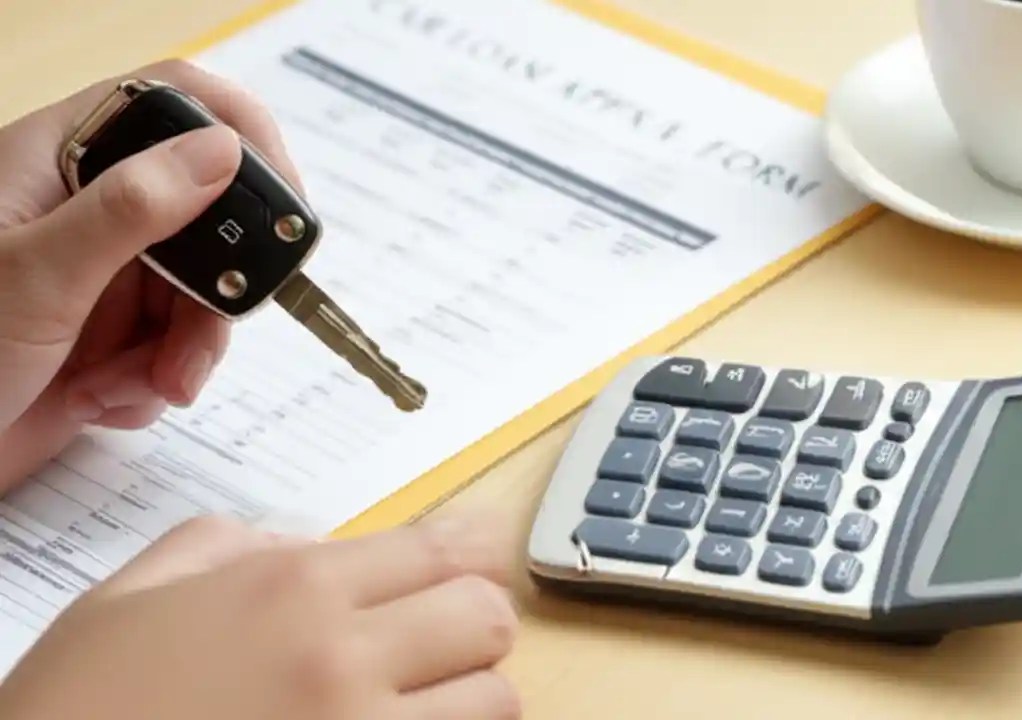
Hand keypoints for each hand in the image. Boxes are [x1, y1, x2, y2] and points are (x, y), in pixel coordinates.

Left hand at [0, 58, 305, 492]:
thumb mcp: (39, 276)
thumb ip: (133, 208)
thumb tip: (224, 147)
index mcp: (59, 162)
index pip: (174, 105)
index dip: (239, 136)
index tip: (281, 201)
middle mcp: (86, 210)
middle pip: (206, 219)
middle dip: (213, 290)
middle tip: (198, 337)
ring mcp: (99, 274)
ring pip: (198, 294)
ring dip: (183, 351)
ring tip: (141, 386)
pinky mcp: (106, 337)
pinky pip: (173, 346)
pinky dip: (153, 383)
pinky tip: (99, 401)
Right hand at [0, 512, 521, 719]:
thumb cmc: (75, 708)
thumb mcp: (134, 595)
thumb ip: (230, 545)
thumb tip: (309, 545)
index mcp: (293, 591)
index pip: (446, 549)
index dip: (473, 553)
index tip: (472, 564)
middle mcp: (342, 660)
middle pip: (489, 618)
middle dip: (472, 625)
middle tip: (435, 641)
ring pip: (495, 702)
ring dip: (468, 698)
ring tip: (419, 702)